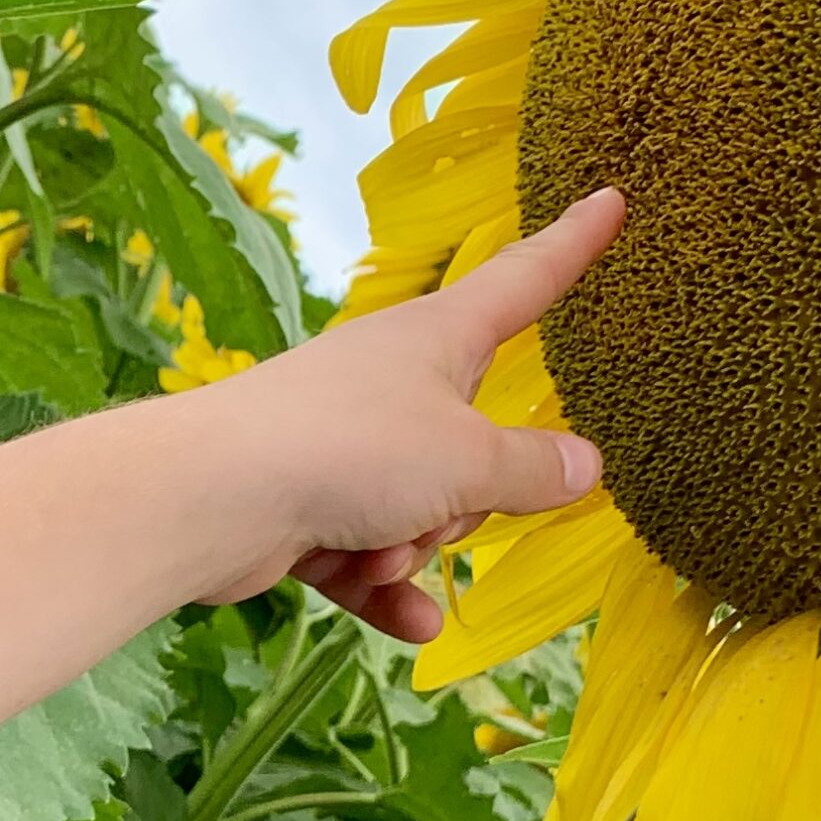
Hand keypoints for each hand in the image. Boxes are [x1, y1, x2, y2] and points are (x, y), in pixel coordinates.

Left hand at [193, 187, 624, 637]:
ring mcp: (346, 442)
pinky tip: (407, 620)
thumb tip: (584, 466)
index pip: (526, 281)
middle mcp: (392, 381)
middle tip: (434, 506)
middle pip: (476, 441)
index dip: (573, 245)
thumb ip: (534, 469)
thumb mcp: (468, 462)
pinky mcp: (306, 502)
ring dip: (413, 545)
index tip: (611, 199)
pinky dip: (386, 587)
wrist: (209, 498)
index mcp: (439, 337)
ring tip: (375, 550)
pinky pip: (371, 554)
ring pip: (423, 509)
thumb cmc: (349, 449)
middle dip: (468, 498)